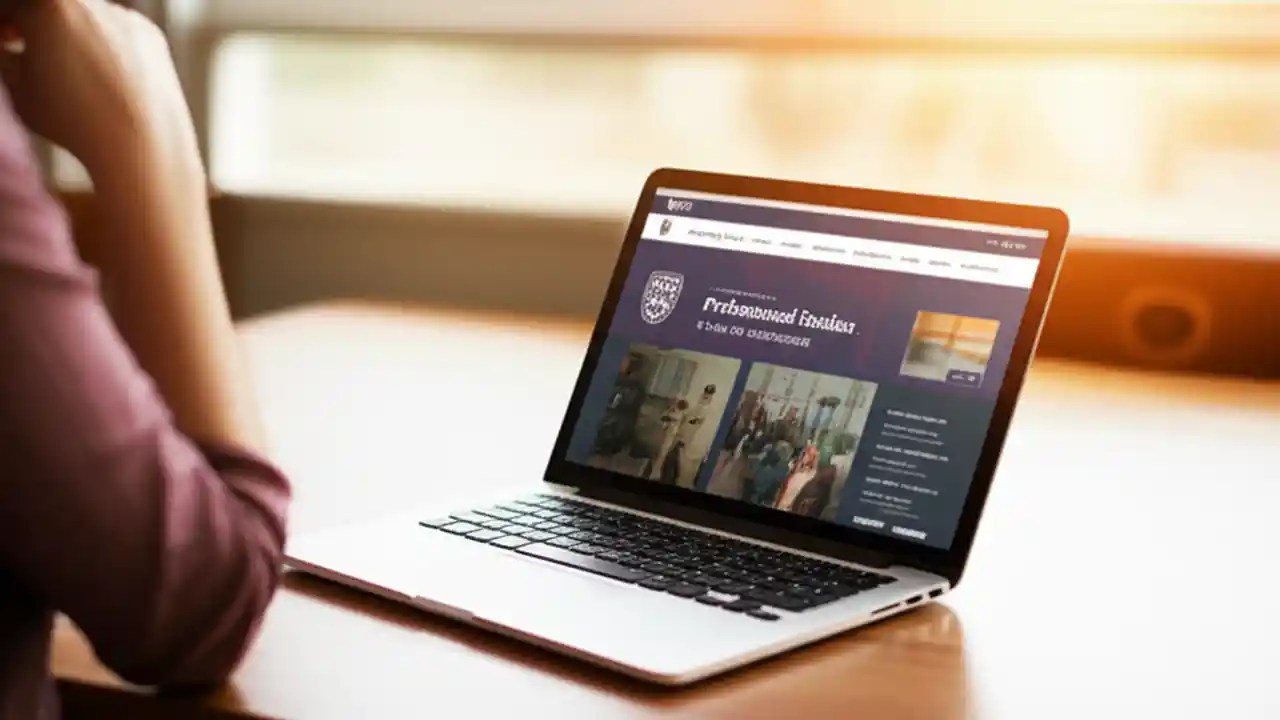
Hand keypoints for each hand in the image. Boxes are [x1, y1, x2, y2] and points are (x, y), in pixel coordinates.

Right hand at [1, 0, 199, 179]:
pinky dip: (106, 49)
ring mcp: (124, 15)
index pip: (13, 6)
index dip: (4, 25)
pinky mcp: (150, 34)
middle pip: (51, 6)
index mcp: (50, 4)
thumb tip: (8, 49)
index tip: (5, 42)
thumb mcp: (18, 87)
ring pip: (85, 19)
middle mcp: (90, 2)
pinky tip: (105, 80)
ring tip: (71, 73)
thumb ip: (6, 56)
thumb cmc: (72, 119)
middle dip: (36, 24)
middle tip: (28, 49)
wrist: (140, 143)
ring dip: (71, 35)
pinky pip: (117, 34)